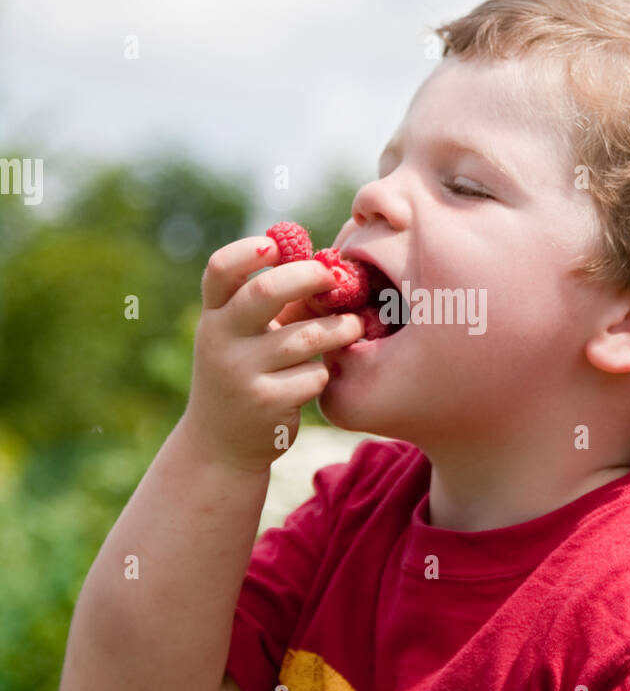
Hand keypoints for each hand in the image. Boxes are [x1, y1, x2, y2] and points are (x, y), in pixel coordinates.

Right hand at [180, 235, 364, 472]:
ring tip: (354, 326)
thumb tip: (326, 263)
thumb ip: (272, 302)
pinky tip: (318, 377)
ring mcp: (240, 373)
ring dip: (339, 329)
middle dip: (309, 277)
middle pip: (264, 293)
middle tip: (336, 278)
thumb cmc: (245, 372)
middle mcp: (219, 340)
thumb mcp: (243, 336)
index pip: (221, 270)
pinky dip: (324, 372)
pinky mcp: (266, 402)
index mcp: (214, 315)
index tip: (278, 246)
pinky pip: (313, 374)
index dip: (248, 251)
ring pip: (305, 337)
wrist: (221, 444)